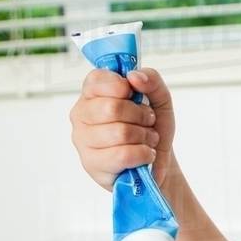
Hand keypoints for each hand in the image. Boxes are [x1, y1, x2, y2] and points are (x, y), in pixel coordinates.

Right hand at [69, 67, 175, 190]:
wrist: (158, 161)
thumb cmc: (152, 128)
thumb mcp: (159, 98)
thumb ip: (152, 79)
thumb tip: (134, 76)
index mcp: (92, 93)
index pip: (98, 79)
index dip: (124, 87)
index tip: (134, 95)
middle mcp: (81, 114)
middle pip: (112, 108)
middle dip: (140, 115)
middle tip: (147, 121)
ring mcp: (83, 140)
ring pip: (120, 133)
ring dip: (144, 136)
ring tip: (146, 138)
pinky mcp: (92, 164)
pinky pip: (123, 155)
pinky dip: (143, 154)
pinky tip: (144, 154)